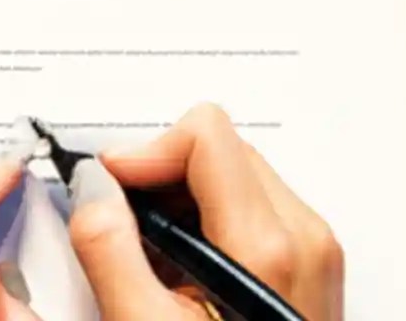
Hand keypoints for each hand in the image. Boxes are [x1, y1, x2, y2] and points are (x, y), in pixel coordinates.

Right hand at [70, 103, 344, 320]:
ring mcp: (313, 247)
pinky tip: (183, 271)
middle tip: (118, 218)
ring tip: (150, 257)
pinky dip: (210, 221)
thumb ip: (112, 251)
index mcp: (266, 244)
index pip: (206, 134)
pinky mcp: (310, 260)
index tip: (108, 182)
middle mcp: (303, 234)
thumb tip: (92, 191)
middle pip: (222, 148)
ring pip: (238, 173)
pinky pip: (255, 207)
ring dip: (184, 198)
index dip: (146, 150)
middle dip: (161, 174)